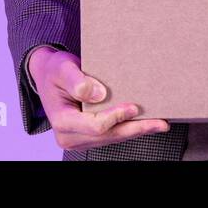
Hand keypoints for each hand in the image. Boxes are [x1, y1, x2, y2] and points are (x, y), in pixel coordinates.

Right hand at [29, 48, 170, 151]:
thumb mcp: (62, 68)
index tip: (134, 107)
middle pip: (108, 136)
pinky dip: (128, 129)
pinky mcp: (87, 137)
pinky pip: (111, 135)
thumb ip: (77, 81)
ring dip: (135, 131)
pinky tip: (144, 124)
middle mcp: (69, 136)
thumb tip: (99, 94)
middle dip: (135, 129)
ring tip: (158, 124)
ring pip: (112, 138)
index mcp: (62, 121)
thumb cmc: (55, 71)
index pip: (95, 125)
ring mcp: (78, 139)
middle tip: (160, 123)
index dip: (116, 117)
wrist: (47, 76)